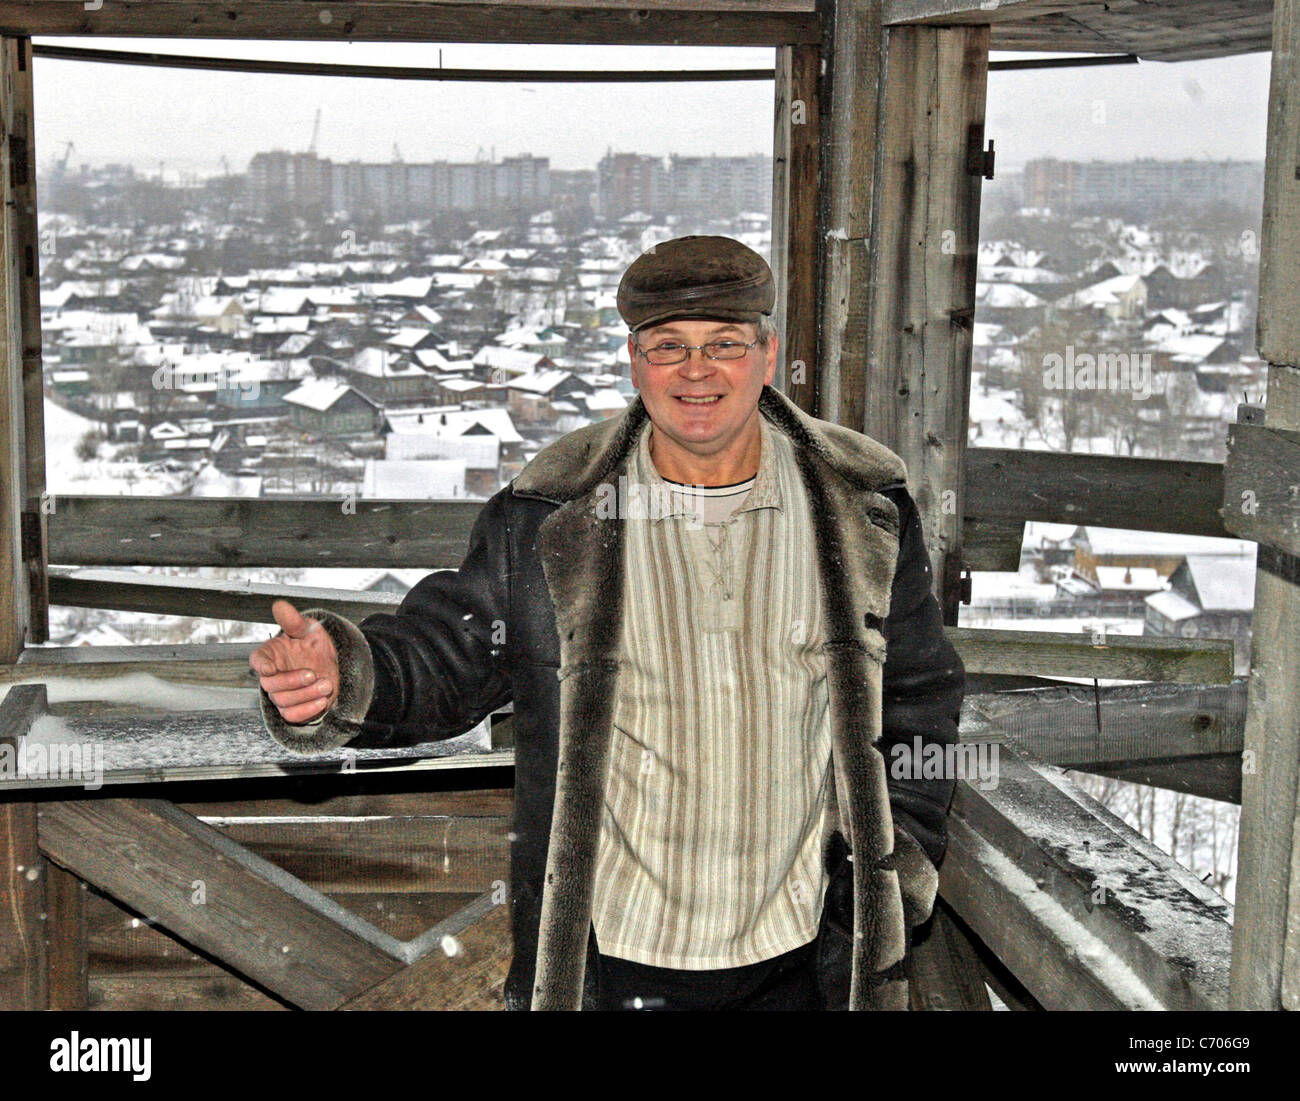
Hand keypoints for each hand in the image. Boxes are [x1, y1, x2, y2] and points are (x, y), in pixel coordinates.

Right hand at [250, 600, 339, 724]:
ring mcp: (282, 694)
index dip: (261, 665)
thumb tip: (280, 605)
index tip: (270, 667)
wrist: (334, 666)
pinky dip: (307, 710)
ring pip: (284, 702)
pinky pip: (293, 716)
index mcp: (272, 655)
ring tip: (326, 684)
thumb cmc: (315, 646)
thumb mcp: (309, 630)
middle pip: (270, 685)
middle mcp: (273, 676)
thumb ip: (294, 622)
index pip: (257, 660)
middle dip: (293, 681)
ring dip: (307, 694)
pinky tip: (323, 701)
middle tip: (313, 673)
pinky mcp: (293, 709)